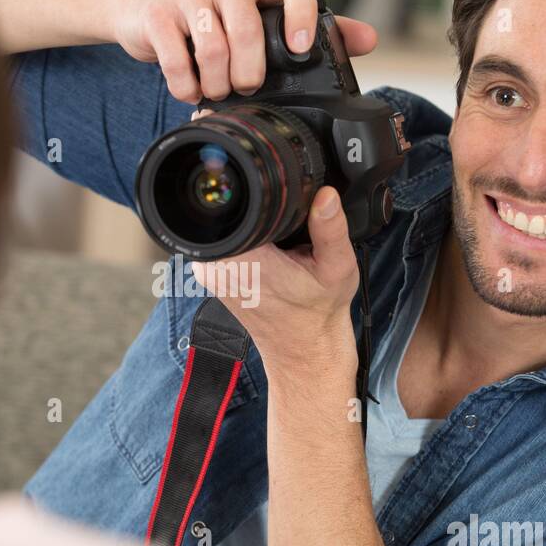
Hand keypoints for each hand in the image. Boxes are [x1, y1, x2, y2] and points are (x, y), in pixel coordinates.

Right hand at [111, 0, 377, 103]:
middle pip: (249, 28)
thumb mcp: (263, 18)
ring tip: (217, 91)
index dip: (302, 12)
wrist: (144, 10)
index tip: (300, 49)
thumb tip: (368, 40)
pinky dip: (187, 86)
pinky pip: (179, 60)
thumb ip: (315, 28)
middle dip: (251, 71)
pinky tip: (190, 90)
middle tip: (247, 86)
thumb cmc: (214, 19)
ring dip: (218, 84)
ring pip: (214, 48)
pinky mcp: (158, 13)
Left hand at [190, 185, 360, 373]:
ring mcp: (208, 273)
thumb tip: (325, 195)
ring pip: (224, 226)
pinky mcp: (209, 276)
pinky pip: (222, 242)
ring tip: (278, 248)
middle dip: (257, 213)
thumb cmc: (318, 314)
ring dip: (250, 228)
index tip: (281, 206)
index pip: (234, 206)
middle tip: (286, 237)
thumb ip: (330, 229)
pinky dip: (244, 242)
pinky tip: (266, 256)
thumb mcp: (337, 267)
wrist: (303, 351)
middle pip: (228, 213)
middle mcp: (218, 267)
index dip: (258, 196)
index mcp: (245, 261)